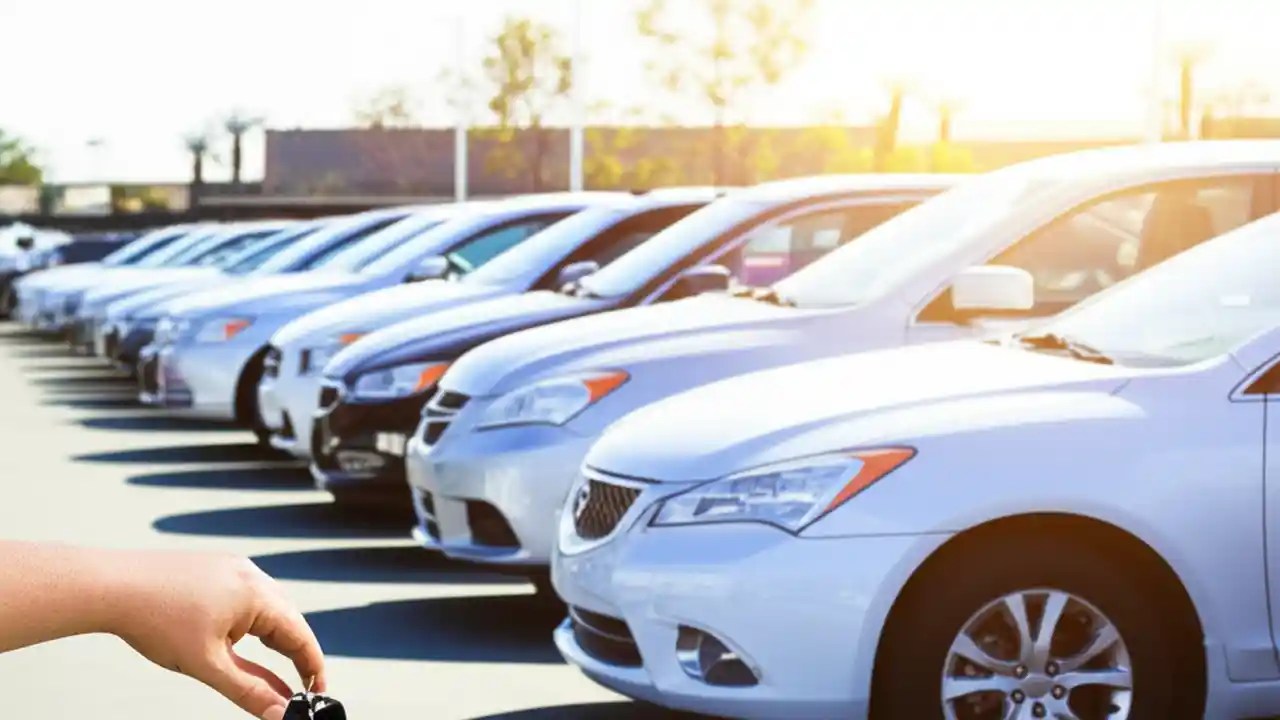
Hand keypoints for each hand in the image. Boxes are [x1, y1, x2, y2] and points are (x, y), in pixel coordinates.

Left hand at [107, 551, 325, 719]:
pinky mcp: (214, 567)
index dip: (312, 668)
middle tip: (300, 685)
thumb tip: (279, 712)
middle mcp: (251, 574)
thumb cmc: (155, 620)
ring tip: (272, 665)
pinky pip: (247, 595)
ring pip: (268, 606)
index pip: (300, 636)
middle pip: (289, 619)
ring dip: (274, 636)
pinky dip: (253, 620)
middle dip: (296, 653)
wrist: (110, 586)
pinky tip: (239, 636)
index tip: (317, 693)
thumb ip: (249, 691)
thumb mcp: (207, 665)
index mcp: (257, 594)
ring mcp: (232, 567)